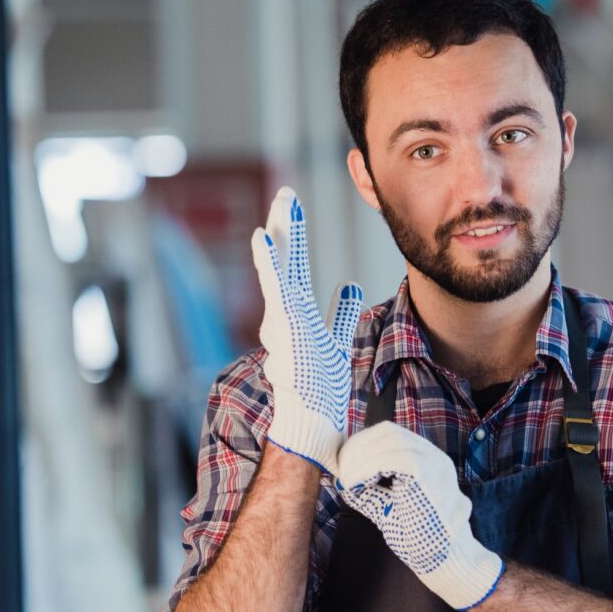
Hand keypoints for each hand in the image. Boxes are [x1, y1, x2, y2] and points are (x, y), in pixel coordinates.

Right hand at [250, 186, 363, 474]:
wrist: (311, 418)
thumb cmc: (320, 385)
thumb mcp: (337, 340)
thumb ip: (341, 312)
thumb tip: (351, 285)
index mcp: (296, 312)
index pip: (292, 265)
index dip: (291, 234)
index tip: (290, 206)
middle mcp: (284, 313)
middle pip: (282, 261)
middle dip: (284, 226)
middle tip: (285, 194)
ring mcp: (282, 319)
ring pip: (282, 275)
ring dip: (282, 244)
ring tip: (285, 215)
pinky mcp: (285, 326)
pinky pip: (277, 288)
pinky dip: (269, 262)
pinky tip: (261, 238)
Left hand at [336, 422, 503, 609]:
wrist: (448, 562)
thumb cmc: (420, 538)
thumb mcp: (389, 506)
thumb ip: (371, 489)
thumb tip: (341, 476)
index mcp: (428, 459)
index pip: (390, 434)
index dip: (362, 443)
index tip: (343, 462)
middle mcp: (435, 457)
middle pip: (389, 432)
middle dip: (357, 448)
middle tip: (340, 471)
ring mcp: (436, 466)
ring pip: (391, 442)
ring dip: (360, 458)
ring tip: (346, 480)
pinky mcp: (430, 479)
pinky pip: (395, 460)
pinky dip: (368, 468)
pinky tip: (355, 485)